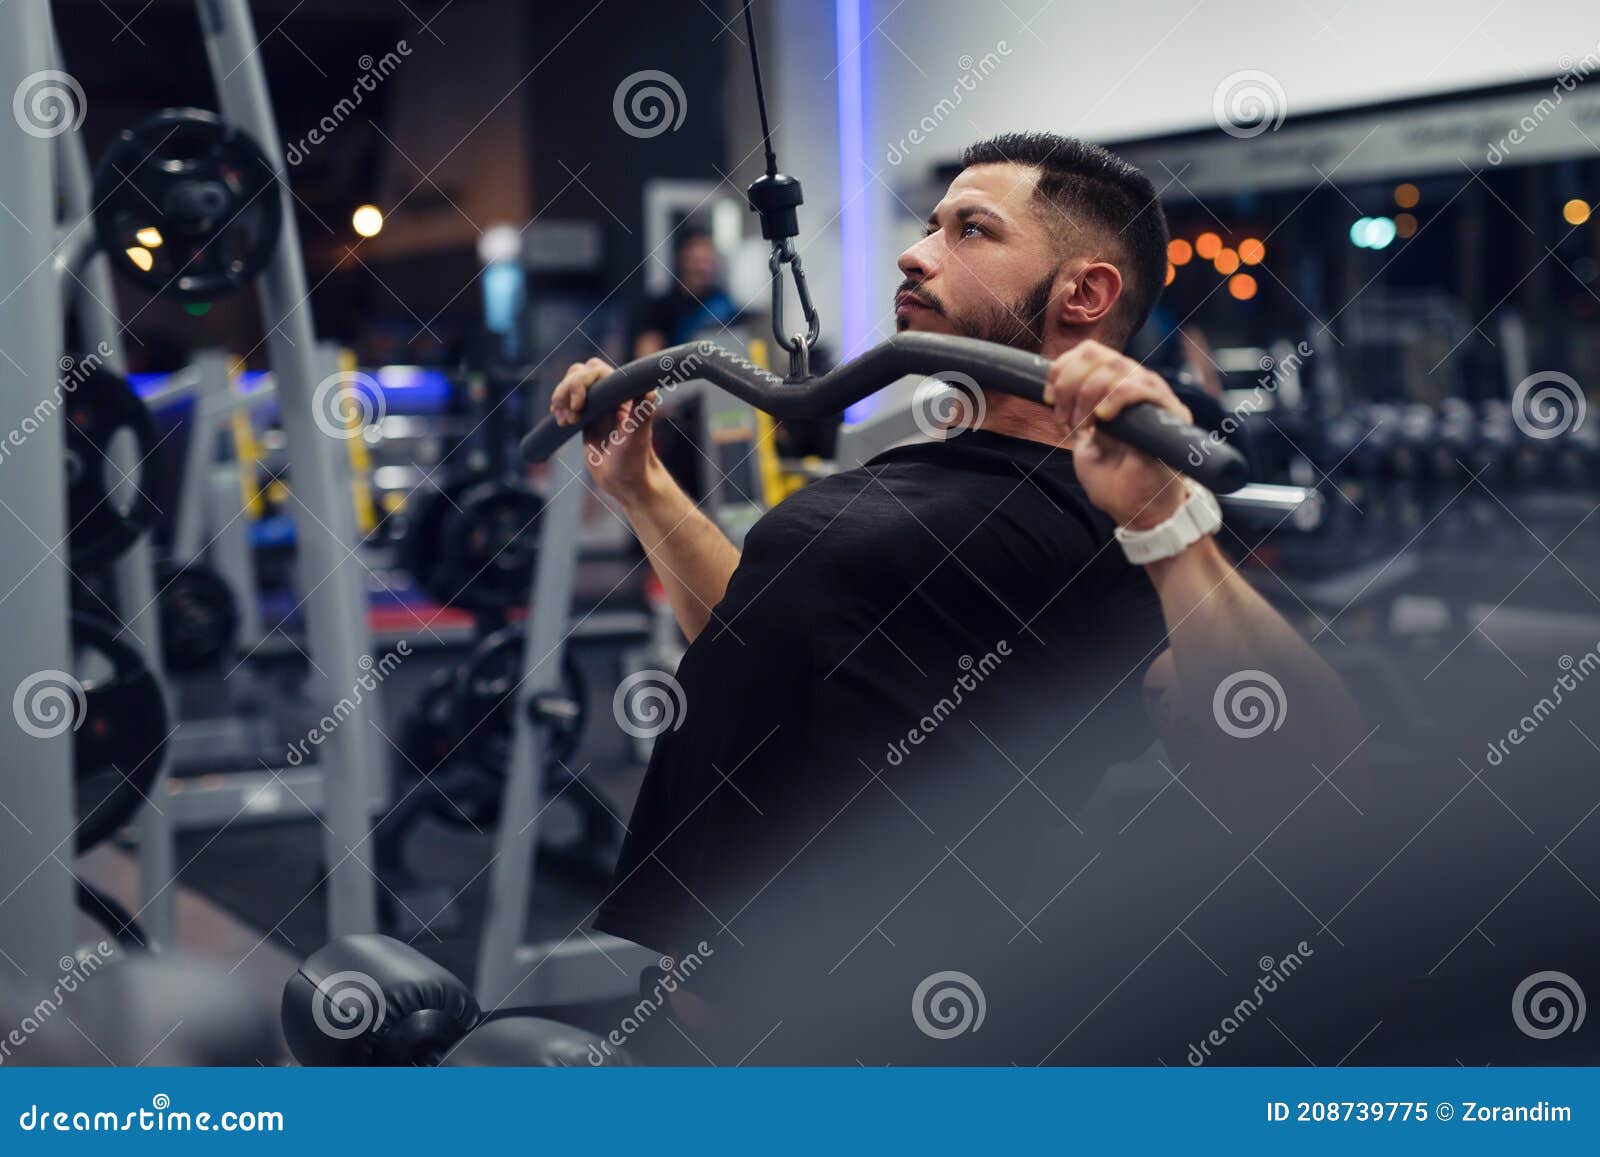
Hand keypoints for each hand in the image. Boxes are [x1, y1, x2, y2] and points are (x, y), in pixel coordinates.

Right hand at [551, 357, 661, 500]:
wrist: (625, 481)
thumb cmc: (635, 460)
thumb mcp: (637, 437)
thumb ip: (641, 414)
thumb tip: (650, 390)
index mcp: (622, 393)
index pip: (596, 370)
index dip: (582, 382)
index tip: (578, 406)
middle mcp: (609, 395)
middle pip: (580, 371)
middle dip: (568, 388)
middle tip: (571, 415)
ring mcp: (595, 406)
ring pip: (570, 384)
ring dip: (561, 398)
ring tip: (566, 421)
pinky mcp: (584, 418)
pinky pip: (566, 402)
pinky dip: (559, 407)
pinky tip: (562, 423)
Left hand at [1043, 340, 1193, 529]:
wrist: (1136, 511)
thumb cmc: (1112, 480)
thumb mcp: (1083, 439)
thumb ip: (1074, 410)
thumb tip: (1055, 386)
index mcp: (1115, 389)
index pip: (1090, 352)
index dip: (1062, 368)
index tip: (1049, 399)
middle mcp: (1136, 386)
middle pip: (1098, 354)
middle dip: (1069, 385)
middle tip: (1065, 421)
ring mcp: (1153, 397)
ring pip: (1117, 366)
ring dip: (1088, 396)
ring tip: (1084, 427)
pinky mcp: (1168, 414)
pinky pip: (1142, 387)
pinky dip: (1115, 398)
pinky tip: (1103, 420)